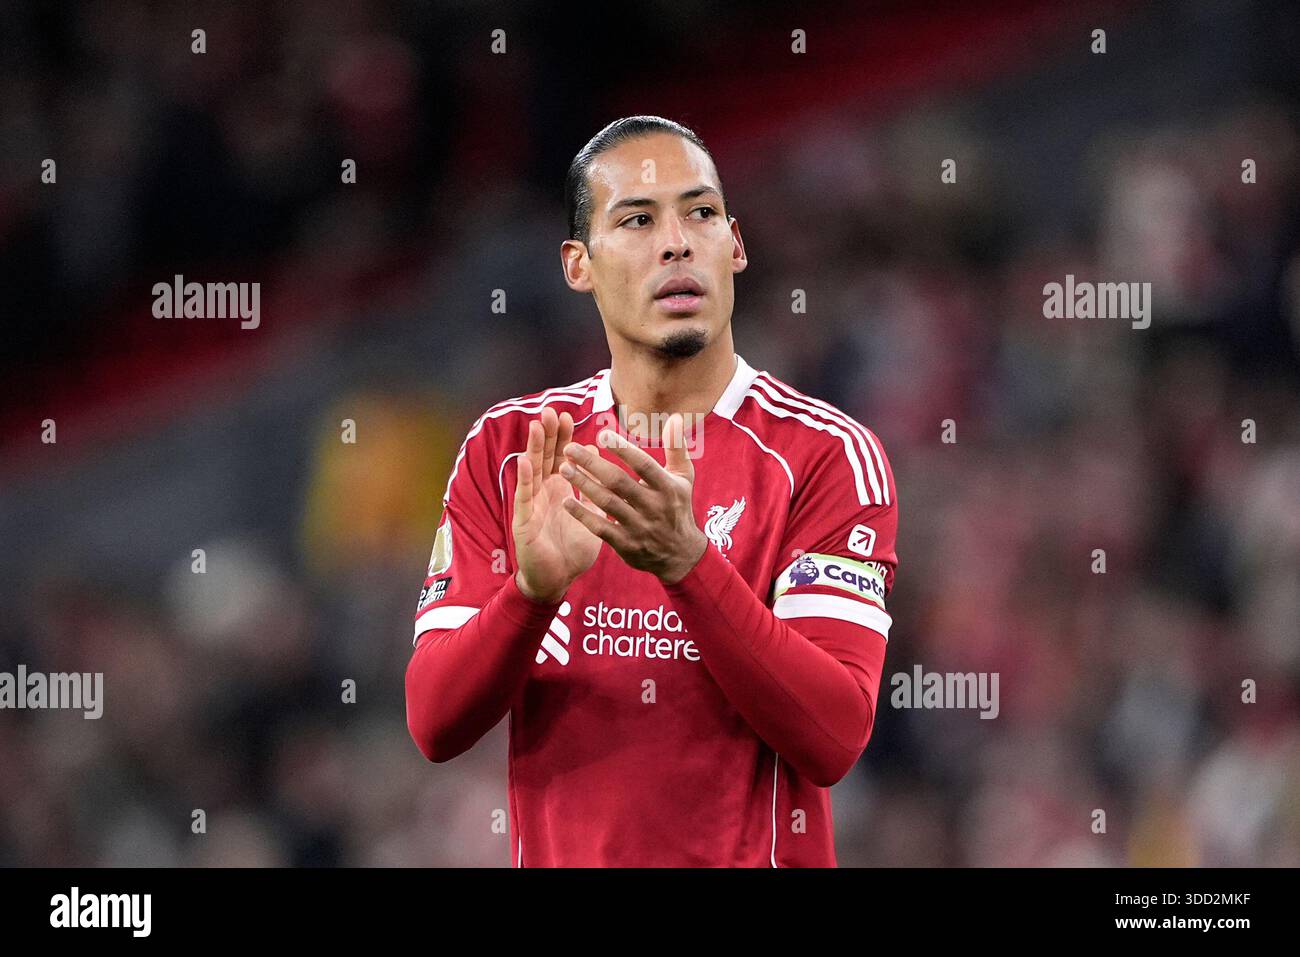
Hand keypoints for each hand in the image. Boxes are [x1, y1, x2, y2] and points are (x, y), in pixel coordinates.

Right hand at [512, 406, 601, 602]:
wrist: (557, 580)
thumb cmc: (571, 549)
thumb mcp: (589, 516)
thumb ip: (593, 492)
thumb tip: (602, 466)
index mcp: (559, 490)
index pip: (560, 458)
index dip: (562, 438)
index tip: (567, 417)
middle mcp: (543, 493)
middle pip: (544, 457)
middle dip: (547, 435)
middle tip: (551, 410)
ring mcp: (532, 506)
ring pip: (531, 472)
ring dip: (533, 448)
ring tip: (537, 426)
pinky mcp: (524, 522)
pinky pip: (524, 498)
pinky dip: (524, 479)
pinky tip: (524, 462)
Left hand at [558, 413, 708, 583]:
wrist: (680, 554)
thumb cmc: (677, 506)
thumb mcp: (683, 477)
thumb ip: (676, 447)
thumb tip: (676, 417)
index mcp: (668, 487)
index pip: (644, 465)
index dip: (623, 449)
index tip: (601, 435)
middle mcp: (653, 507)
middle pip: (619, 483)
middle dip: (592, 464)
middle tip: (569, 449)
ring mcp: (639, 527)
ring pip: (607, 503)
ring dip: (583, 485)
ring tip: (564, 469)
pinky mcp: (626, 545)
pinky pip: (601, 528)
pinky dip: (583, 515)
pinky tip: (567, 500)